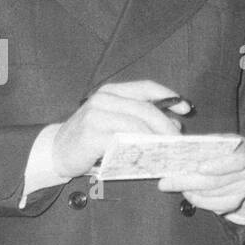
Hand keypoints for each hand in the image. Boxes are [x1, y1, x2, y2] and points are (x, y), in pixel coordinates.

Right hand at [51, 80, 190, 179]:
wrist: (57, 150)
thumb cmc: (92, 138)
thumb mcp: (119, 124)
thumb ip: (144, 121)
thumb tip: (176, 124)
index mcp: (112, 92)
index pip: (146, 87)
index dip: (169, 96)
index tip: (186, 108)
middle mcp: (104, 98)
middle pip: (145, 108)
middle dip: (166, 125)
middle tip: (178, 141)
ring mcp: (96, 114)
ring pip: (136, 124)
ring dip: (156, 139)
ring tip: (167, 151)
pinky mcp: (92, 133)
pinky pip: (123, 140)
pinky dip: (139, 149)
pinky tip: (149, 157)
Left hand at [158, 136, 244, 216]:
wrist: (238, 165)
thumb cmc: (223, 150)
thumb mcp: (217, 140)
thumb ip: (200, 141)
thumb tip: (174, 138)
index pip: (237, 161)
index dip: (217, 166)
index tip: (198, 168)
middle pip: (217, 181)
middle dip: (187, 182)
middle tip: (165, 182)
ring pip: (212, 196)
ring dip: (190, 191)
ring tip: (173, 185)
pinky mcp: (236, 203)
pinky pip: (214, 207)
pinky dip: (198, 201)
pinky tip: (188, 193)